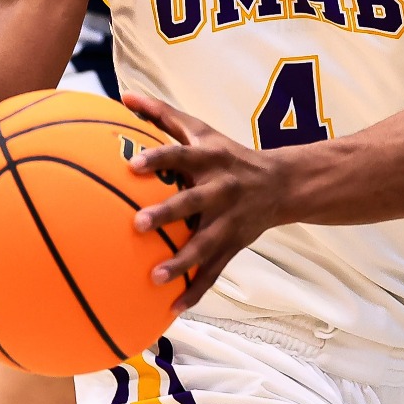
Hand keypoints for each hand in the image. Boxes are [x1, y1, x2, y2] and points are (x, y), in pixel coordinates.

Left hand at [122, 92, 291, 311]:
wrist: (281, 184)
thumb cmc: (228, 154)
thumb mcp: (202, 130)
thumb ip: (162, 114)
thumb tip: (123, 94)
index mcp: (210, 160)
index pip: (181, 155)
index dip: (158, 158)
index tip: (132, 165)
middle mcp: (221, 190)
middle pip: (193, 203)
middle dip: (168, 214)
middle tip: (138, 225)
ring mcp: (229, 222)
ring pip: (205, 245)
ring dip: (181, 262)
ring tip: (155, 278)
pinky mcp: (234, 246)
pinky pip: (214, 272)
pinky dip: (195, 291)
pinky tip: (173, 309)